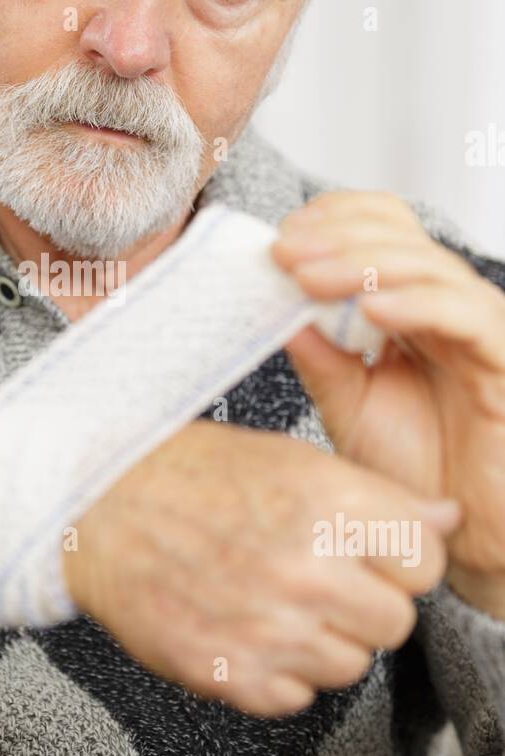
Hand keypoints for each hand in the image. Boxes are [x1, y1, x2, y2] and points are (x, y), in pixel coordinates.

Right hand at [64, 421, 457, 716]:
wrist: (93, 511)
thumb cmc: (184, 476)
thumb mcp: (287, 459)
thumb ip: (374, 495)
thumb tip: (445, 520)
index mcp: (325, 503)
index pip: (425, 559)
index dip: (401, 556)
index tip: (376, 554)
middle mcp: (303, 568)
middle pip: (396, 621)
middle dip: (367, 603)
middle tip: (323, 580)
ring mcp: (268, 628)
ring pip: (350, 665)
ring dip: (323, 641)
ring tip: (275, 602)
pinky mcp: (230, 674)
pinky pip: (296, 698)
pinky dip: (278, 673)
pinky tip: (247, 628)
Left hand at [271, 190, 504, 613]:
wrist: (461, 533)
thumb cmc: (417, 467)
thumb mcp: (348, 402)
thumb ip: (318, 353)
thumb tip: (273, 304)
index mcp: (409, 304)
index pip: (380, 229)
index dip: (331, 222)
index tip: (279, 241)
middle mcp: (446, 305)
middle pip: (399, 236)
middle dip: (334, 238)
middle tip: (283, 252)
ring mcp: (478, 327)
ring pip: (427, 266)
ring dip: (360, 263)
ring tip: (308, 276)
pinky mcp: (504, 358)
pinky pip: (464, 314)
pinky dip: (415, 303)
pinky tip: (369, 307)